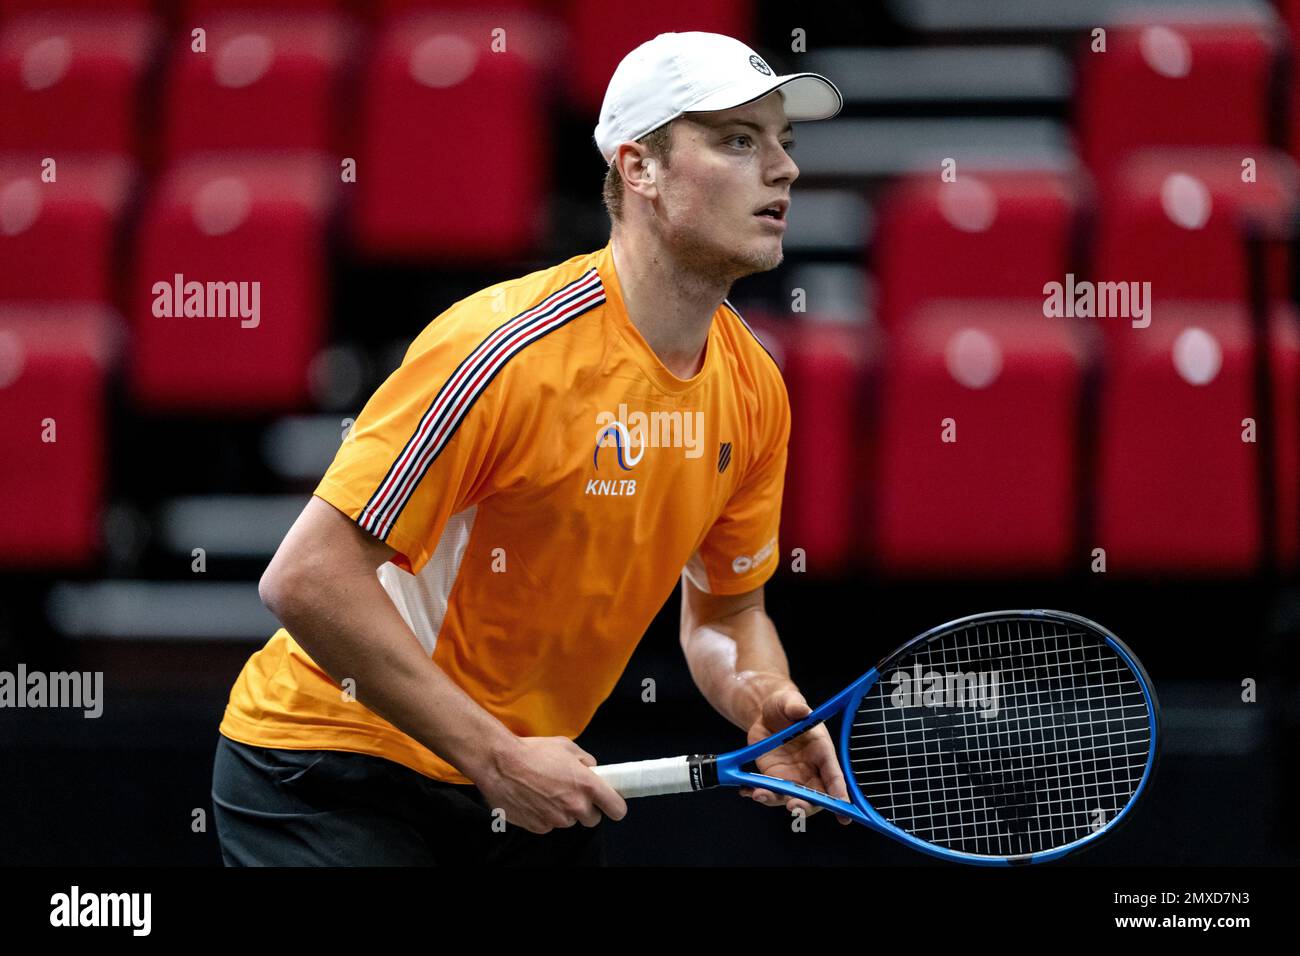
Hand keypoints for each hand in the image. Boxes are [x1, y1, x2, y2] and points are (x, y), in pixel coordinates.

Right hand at [472, 736, 627, 834]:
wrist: (500, 763)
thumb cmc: (532, 752)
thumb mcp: (566, 747)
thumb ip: (586, 761)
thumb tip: (592, 769)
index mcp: (586, 785)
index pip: (616, 809)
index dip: (614, 806)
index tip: (610, 803)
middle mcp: (574, 805)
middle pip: (592, 820)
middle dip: (586, 808)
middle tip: (572, 793)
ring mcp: (556, 819)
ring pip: (569, 822)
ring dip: (563, 811)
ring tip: (547, 792)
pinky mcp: (539, 827)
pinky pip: (549, 825)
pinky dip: (545, 816)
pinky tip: (535, 799)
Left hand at [739, 686, 852, 824]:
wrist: (767, 714)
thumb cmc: (785, 706)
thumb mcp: (789, 701)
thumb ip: (796, 706)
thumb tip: (803, 711)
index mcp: (822, 752)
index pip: (834, 777)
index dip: (840, 794)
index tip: (843, 811)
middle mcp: (809, 770)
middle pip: (814, 797)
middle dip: (805, 806)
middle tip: (793, 806)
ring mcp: (791, 776)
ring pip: (788, 798)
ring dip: (775, 800)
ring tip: (759, 794)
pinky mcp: (772, 778)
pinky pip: (768, 792)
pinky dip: (757, 794)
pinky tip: (746, 791)